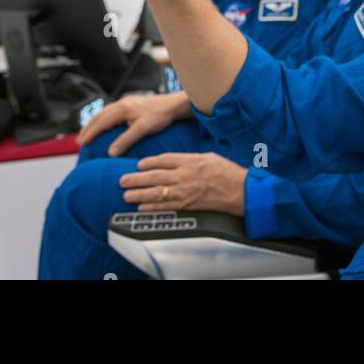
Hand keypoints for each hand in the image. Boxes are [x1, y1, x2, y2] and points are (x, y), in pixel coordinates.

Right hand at [75, 92, 191, 155]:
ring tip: (87, 133)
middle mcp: (121, 103)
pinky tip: (104, 126)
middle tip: (80, 141)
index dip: (90, 133)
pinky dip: (103, 119)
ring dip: (94, 123)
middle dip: (88, 128)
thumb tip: (110, 153)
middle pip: (99, 116)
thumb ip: (126, 140)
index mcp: (122, 109)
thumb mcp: (143, 129)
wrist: (173, 104)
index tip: (81, 144)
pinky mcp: (130, 103)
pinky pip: (111, 111)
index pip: (101, 122)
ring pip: (104, 112)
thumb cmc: (160, 116)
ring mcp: (125, 102)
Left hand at [119, 152, 246, 215]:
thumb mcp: (207, 156)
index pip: (163, 160)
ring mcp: (185, 191)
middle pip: (154, 176)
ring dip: (138, 194)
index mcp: (189, 160)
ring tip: (126, 195)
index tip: (138, 164)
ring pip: (156, 192)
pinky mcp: (188, 205)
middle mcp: (184, 175)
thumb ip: (189, 158)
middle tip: (123, 180)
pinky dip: (151, 207)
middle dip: (136, 178)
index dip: (148, 163)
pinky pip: (166, 206)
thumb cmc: (227, 172)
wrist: (240, 190)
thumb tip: (174, 160)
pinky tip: (141, 207)